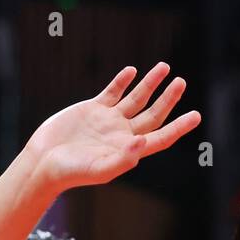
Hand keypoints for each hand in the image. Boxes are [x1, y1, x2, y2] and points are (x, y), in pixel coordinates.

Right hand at [25, 63, 199, 192]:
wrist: (43, 162)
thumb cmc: (71, 172)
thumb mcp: (99, 169)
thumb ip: (123, 158)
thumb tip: (143, 142)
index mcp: (129, 150)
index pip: (161, 137)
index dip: (179, 127)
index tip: (196, 116)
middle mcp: (123, 134)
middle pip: (153, 114)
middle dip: (168, 98)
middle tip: (181, 82)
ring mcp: (109, 120)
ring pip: (136, 98)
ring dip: (150, 83)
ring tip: (165, 67)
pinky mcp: (93, 109)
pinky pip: (113, 92)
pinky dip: (122, 81)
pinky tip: (132, 71)